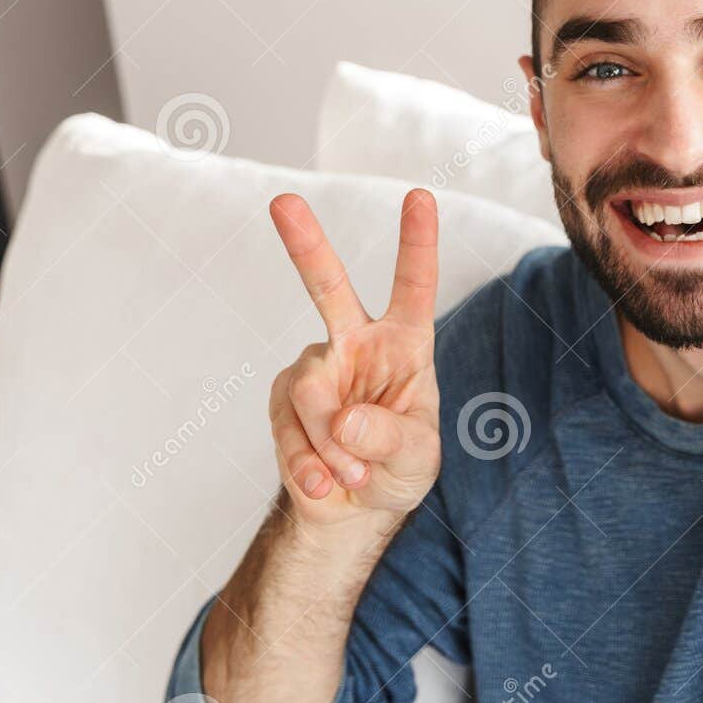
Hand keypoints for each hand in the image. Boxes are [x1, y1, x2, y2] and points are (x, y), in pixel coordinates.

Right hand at [267, 189, 440, 527]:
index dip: (418, 242)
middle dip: (304, 244)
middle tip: (282, 202)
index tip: (420, 195)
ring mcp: (314, 368)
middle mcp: (355, 342)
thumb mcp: (417, 459)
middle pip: (328, 287)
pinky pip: (291, 432)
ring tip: (354, 472)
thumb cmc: (398, 467)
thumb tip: (344, 420)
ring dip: (334, 449)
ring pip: (311, 396)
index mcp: (403, 343)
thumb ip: (390, 437)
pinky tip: (326, 482)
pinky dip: (312, 466)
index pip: (414, 286)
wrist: (353, 507)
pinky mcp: (283, 400)